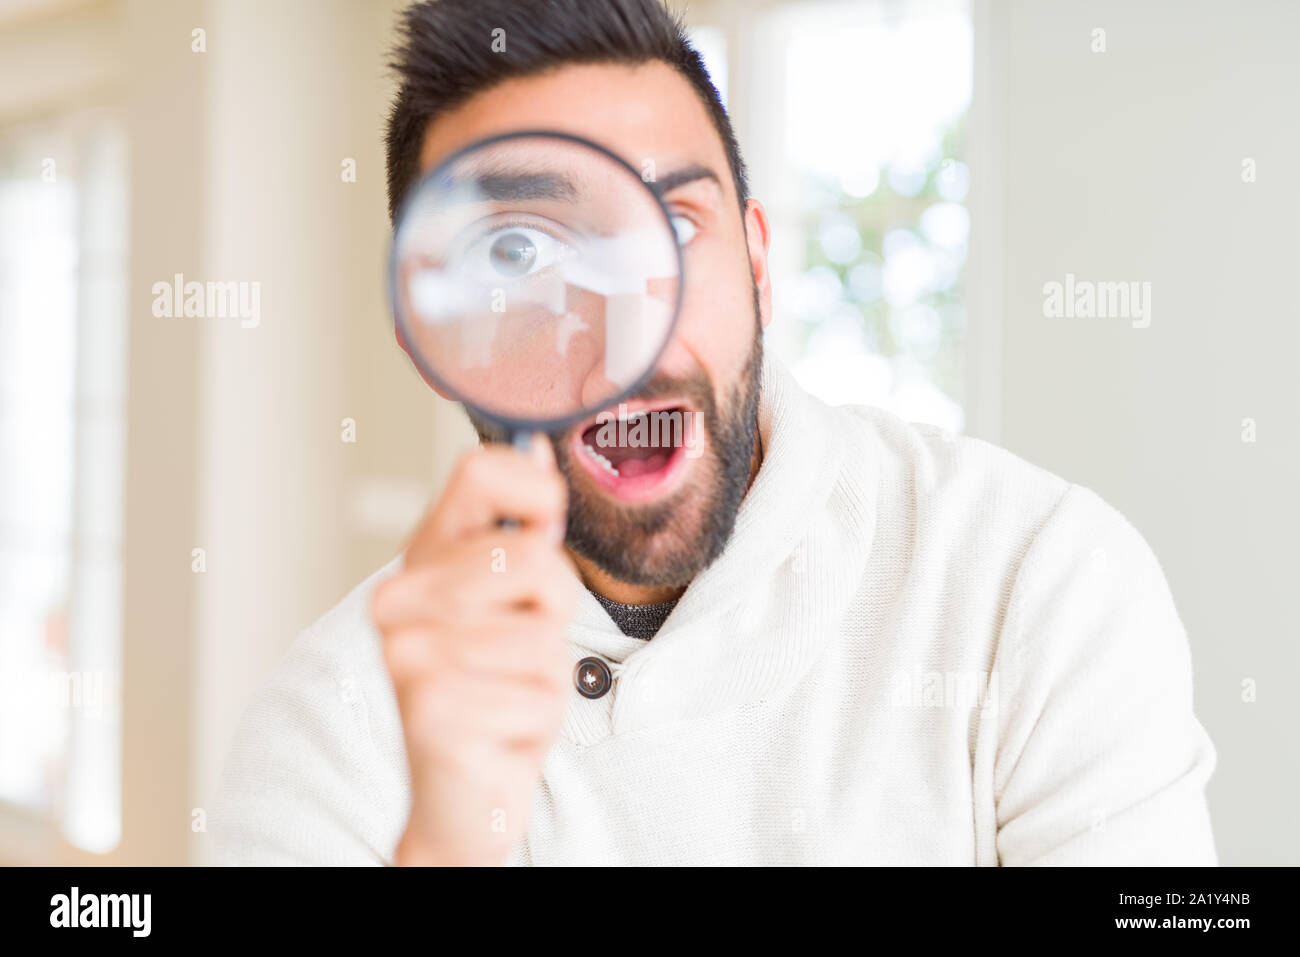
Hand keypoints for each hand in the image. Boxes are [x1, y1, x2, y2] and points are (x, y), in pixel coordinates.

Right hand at [371, 437, 576, 865]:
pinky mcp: (431, 711)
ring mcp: (407, 656)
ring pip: (544, 637)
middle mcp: (397, 600)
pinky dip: (539, 723)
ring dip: (546, 677)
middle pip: (533, 560)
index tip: (545, 530)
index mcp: (420, 559)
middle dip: (553, 614)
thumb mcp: (514, 605)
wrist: (458, 800)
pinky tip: (500, 736)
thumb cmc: (491, 692)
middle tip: (519, 654)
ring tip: (506, 696)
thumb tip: (543, 451)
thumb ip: (523, 532)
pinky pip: (541, 696)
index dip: (538, 492)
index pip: (481, 473)